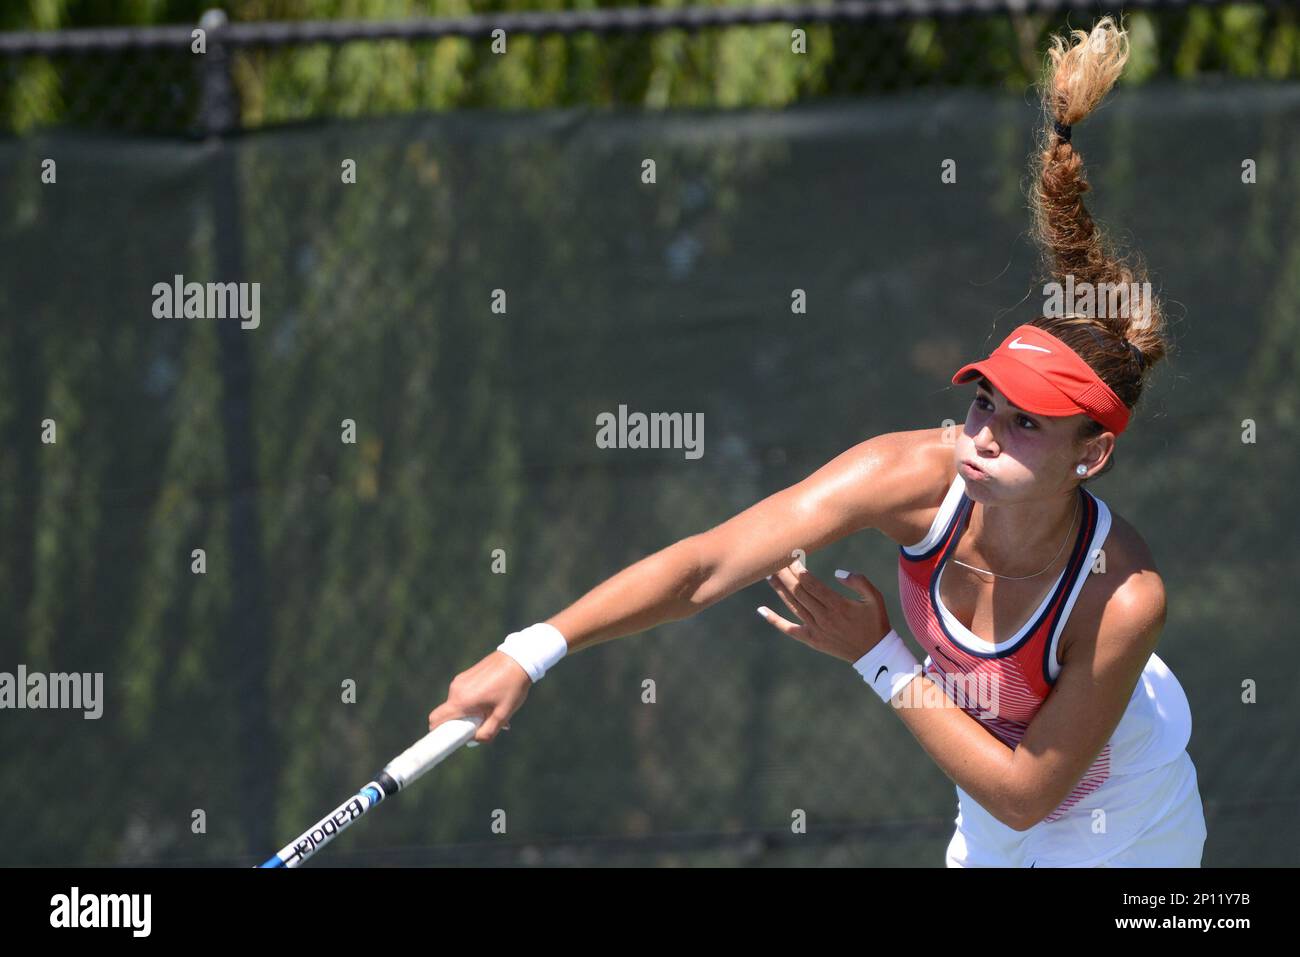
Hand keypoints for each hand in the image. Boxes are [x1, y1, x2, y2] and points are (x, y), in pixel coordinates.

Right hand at [427, 650, 532, 744]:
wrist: (519, 657)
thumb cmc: (511, 687)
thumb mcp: (502, 714)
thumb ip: (487, 732)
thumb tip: (473, 740)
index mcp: (461, 701)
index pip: (435, 721)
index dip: (438, 734)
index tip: (451, 740)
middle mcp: (455, 690)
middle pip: (449, 715)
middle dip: (463, 725)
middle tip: (484, 724)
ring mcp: (460, 681)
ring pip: (458, 705)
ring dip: (471, 713)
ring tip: (495, 711)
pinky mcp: (466, 675)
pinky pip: (464, 695)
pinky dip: (474, 702)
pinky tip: (494, 701)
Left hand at [757, 559, 892, 663]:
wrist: (874, 653)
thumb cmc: (875, 621)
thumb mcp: (875, 598)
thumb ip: (859, 581)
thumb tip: (838, 573)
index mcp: (838, 605)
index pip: (812, 584)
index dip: (799, 570)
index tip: (791, 556)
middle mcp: (824, 616)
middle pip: (799, 592)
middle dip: (785, 574)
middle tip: (773, 560)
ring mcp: (815, 629)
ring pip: (792, 605)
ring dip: (779, 589)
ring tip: (767, 574)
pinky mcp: (811, 639)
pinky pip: (788, 629)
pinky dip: (774, 620)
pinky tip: (761, 609)